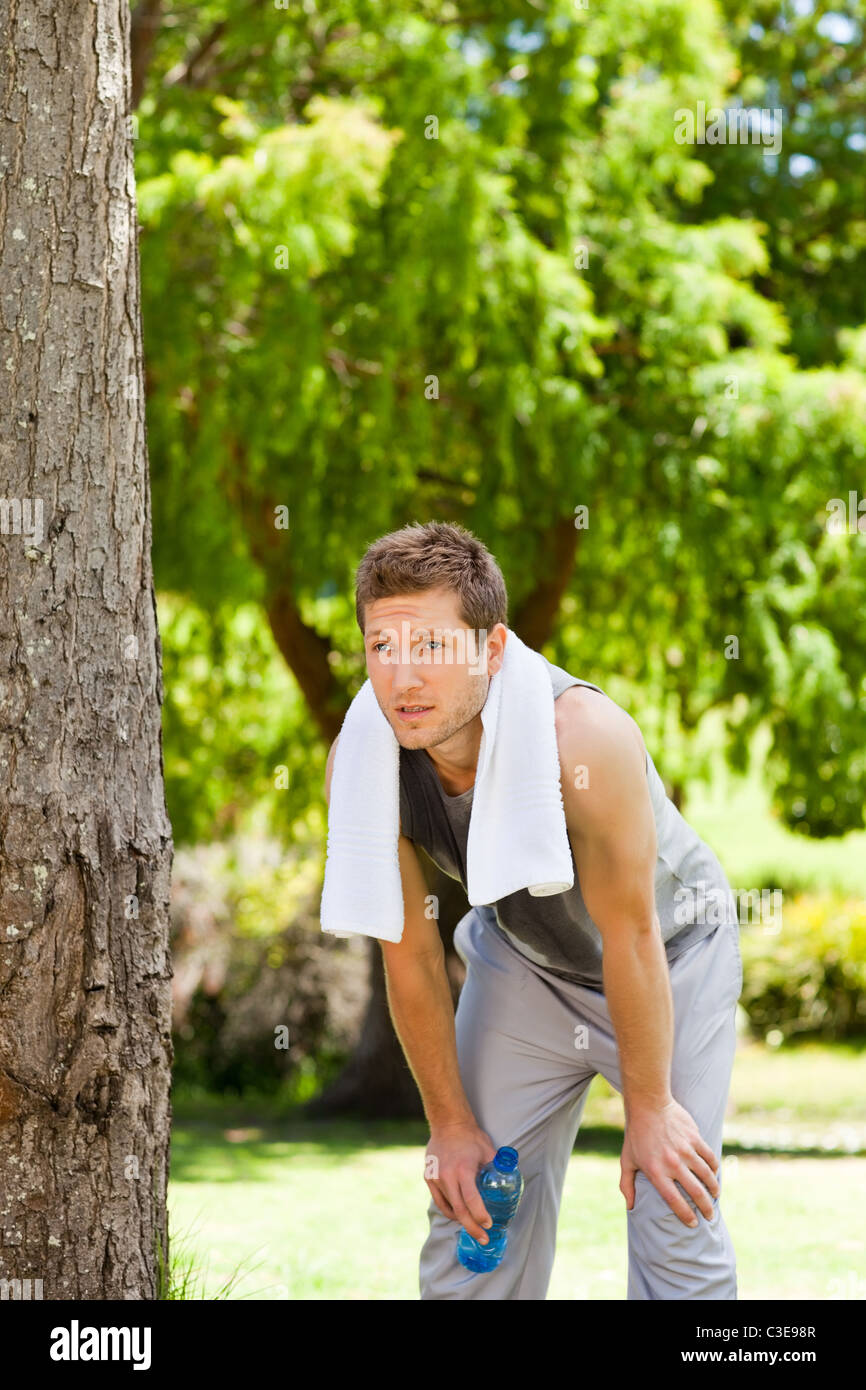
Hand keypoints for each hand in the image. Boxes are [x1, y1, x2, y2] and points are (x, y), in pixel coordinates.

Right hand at [425, 1122, 497, 1243]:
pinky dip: (450, 1210)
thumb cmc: (470, 1137)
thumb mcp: (488, 1150)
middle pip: (459, 1210)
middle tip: (483, 1238)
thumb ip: (497, 1167)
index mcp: (463, 1169)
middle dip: (472, 1227)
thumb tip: (512, 1180)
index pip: (471, 1200)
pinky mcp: (428, 1178)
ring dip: (461, 1219)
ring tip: (472, 1224)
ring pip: (448, 1207)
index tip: (488, 1224)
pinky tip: (459, 1213)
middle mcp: (447, 1176)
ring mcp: (435, 1178)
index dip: (480, 1215)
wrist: (447, 1123)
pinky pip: (439, 1200)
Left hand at [620, 1098, 719, 1226]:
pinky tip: (714, 1174)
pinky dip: (714, 1169)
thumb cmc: (636, 1134)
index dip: (686, 1216)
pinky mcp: (695, 1138)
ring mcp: (686, 1150)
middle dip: (706, 1208)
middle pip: (697, 1193)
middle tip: (710, 1216)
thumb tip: (630, 1207)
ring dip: (714, 1189)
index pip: (675, 1201)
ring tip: (714, 1197)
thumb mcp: (627, 1160)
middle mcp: (673, 1163)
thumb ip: (627, 1184)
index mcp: (656, 1172)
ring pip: (707, 1176)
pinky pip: (710, 1158)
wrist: (648, 1104)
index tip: (693, 1223)